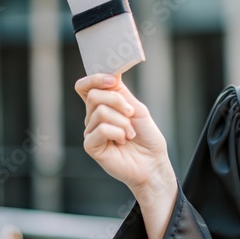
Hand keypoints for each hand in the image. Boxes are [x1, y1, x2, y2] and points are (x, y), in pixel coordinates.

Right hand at [74, 73, 176, 201]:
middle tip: (132, 114)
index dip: (95, 78)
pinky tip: (123, 141)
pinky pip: (101, 129)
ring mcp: (91, 131)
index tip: (114, 80)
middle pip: (94, 95)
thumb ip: (122, 94)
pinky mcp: (91, 145)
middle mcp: (93, 117)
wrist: (153, 162)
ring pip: (100, 112)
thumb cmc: (146, 137)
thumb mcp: (138, 110)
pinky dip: (118, 133)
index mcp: (104, 106)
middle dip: (118, 101)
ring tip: (130, 134)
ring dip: (123, 122)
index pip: (86, 86)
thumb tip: (111, 76)